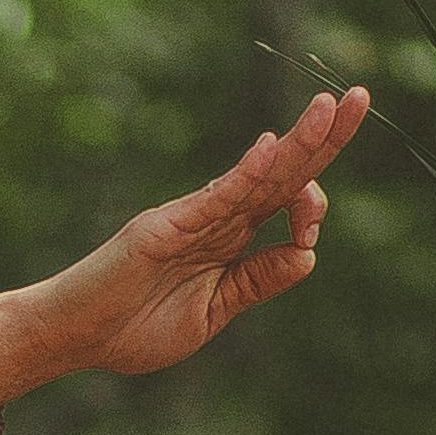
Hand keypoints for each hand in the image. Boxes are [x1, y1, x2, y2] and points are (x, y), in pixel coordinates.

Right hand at [31, 83, 369, 384]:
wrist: (73, 336)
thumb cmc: (132, 329)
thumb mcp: (213, 312)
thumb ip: (256, 281)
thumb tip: (308, 254)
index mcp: (230, 238)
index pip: (286, 201)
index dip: (311, 207)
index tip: (308, 234)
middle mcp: (217, 217)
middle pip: (282, 171)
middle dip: (324, 137)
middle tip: (362, 98)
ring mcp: (192, 216)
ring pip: (256, 175)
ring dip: (296, 142)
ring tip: (329, 106)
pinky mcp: (165, 225)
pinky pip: (213, 198)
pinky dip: (243, 175)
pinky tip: (271, 150)